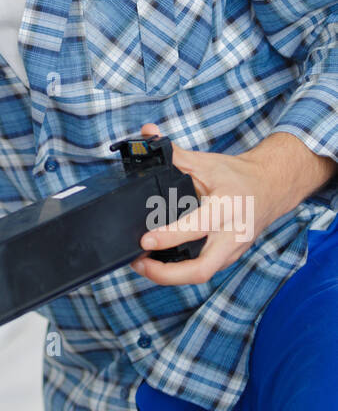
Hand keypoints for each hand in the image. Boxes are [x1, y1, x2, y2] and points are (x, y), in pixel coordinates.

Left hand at [130, 121, 287, 285]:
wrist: (271, 187)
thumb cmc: (237, 176)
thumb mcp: (206, 162)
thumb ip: (174, 153)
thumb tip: (146, 134)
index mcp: (226, 208)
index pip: (196, 228)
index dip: (169, 237)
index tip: (144, 240)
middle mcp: (232, 234)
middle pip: (201, 270)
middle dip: (166, 275)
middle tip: (138, 264)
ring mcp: (233, 250)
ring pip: (201, 274)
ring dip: (170, 276)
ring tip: (142, 264)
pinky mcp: (230, 257)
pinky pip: (204, 270)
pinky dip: (181, 272)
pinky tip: (160, 264)